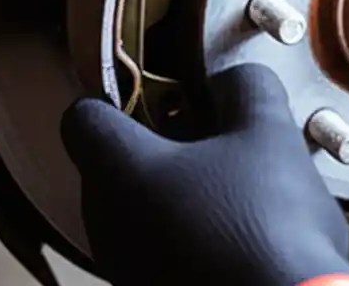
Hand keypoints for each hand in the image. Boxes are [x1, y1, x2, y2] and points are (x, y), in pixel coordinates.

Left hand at [60, 63, 348, 285]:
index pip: (81, 117)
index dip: (116, 94)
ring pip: (138, 211)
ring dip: (177, 192)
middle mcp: (109, 225)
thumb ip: (245, 87)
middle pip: (112, 165)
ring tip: (234, 187)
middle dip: (159, 144)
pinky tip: (239, 233)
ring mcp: (128, 268)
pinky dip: (187, 234)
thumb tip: (235, 82)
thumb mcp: (268, 132)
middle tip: (209, 134)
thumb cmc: (266, 227)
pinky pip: (159, 251)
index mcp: (120, 171)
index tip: (156, 89)